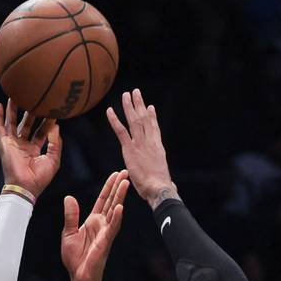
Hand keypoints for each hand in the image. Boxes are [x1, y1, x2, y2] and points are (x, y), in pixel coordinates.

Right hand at [0, 100, 60, 198]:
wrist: (25, 186)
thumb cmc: (40, 178)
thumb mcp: (53, 160)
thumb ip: (55, 143)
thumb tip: (55, 127)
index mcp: (34, 150)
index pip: (41, 132)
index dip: (47, 122)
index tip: (53, 111)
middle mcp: (22, 145)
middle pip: (26, 124)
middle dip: (30, 112)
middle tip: (35, 98)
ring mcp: (12, 144)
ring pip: (12, 122)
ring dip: (13, 110)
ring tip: (16, 95)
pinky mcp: (4, 143)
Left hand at [61, 170, 128, 280]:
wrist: (79, 276)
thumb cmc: (75, 257)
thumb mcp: (68, 232)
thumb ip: (71, 215)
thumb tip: (69, 197)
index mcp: (93, 221)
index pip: (103, 200)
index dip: (109, 186)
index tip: (115, 174)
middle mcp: (102, 224)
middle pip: (112, 201)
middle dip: (118, 186)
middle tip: (126, 172)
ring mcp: (105, 232)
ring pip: (115, 211)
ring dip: (120, 197)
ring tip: (126, 183)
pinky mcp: (105, 242)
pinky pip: (112, 227)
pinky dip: (116, 217)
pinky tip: (120, 207)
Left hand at [105, 89, 176, 207]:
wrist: (158, 188)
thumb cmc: (161, 187)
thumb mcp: (164, 177)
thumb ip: (163, 175)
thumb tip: (171, 183)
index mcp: (158, 148)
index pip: (154, 128)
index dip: (152, 117)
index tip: (150, 107)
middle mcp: (150, 142)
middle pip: (144, 119)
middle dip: (140, 104)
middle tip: (136, 92)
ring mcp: (140, 144)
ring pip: (134, 120)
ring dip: (129, 106)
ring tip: (126, 94)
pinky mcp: (130, 149)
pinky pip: (121, 131)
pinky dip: (115, 120)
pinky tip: (110, 110)